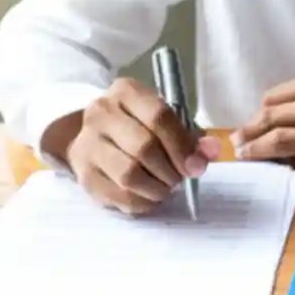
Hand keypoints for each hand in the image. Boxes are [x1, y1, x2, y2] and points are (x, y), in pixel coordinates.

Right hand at [66, 77, 219, 214]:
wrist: (93, 137)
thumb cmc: (138, 126)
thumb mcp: (165, 121)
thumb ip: (191, 135)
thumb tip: (211, 152)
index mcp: (126, 92)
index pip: (159, 116)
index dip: (182, 145)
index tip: (196, 166)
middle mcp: (101, 113)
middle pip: (144, 147)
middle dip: (170, 170)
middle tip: (179, 179)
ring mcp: (87, 143)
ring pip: (129, 174)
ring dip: (156, 189)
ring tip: (165, 188)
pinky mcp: (84, 174)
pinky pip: (118, 195)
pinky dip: (142, 202)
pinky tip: (149, 197)